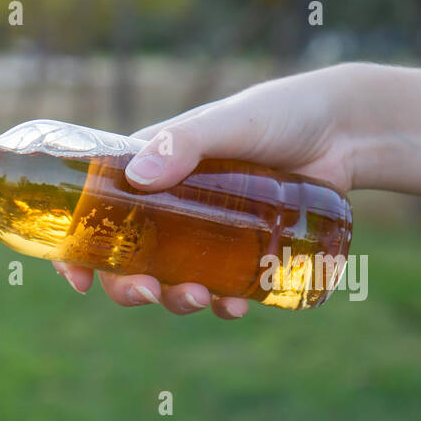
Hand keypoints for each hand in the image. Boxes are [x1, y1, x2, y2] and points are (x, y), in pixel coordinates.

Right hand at [53, 63, 359, 319]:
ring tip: (203, 300)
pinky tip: (237, 307)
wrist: (345, 131)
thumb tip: (137, 178)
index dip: (75, 251)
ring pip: (170, 281)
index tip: (78, 278)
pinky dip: (221, 305)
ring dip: (175, 301)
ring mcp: (202, 234)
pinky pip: (219, 290)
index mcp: (146, 172)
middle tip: (147, 295)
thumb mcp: (228, 123)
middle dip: (128, 288)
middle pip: (126, 261)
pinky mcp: (239, 252)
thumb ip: (184, 142)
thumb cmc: (278, 114)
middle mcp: (167, 207)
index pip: (94, 214)